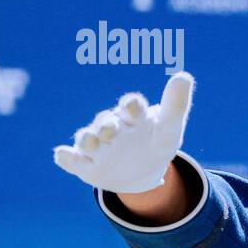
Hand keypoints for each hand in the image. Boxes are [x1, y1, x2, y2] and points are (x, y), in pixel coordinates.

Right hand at [53, 72, 194, 193]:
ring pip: (88, 140)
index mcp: (133, 117)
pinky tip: (62, 154)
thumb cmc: (156, 144)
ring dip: (87, 140)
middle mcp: (111, 128)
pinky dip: (67, 158)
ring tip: (90, 141)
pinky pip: (73, 161)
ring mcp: (97, 147)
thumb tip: (184, 75)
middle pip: (106, 123)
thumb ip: (176, 106)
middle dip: (106, 125)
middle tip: (111, 129)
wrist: (141, 172)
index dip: (131, 106)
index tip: (133, 105)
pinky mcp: (86, 166)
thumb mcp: (169, 130)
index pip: (131, 107)